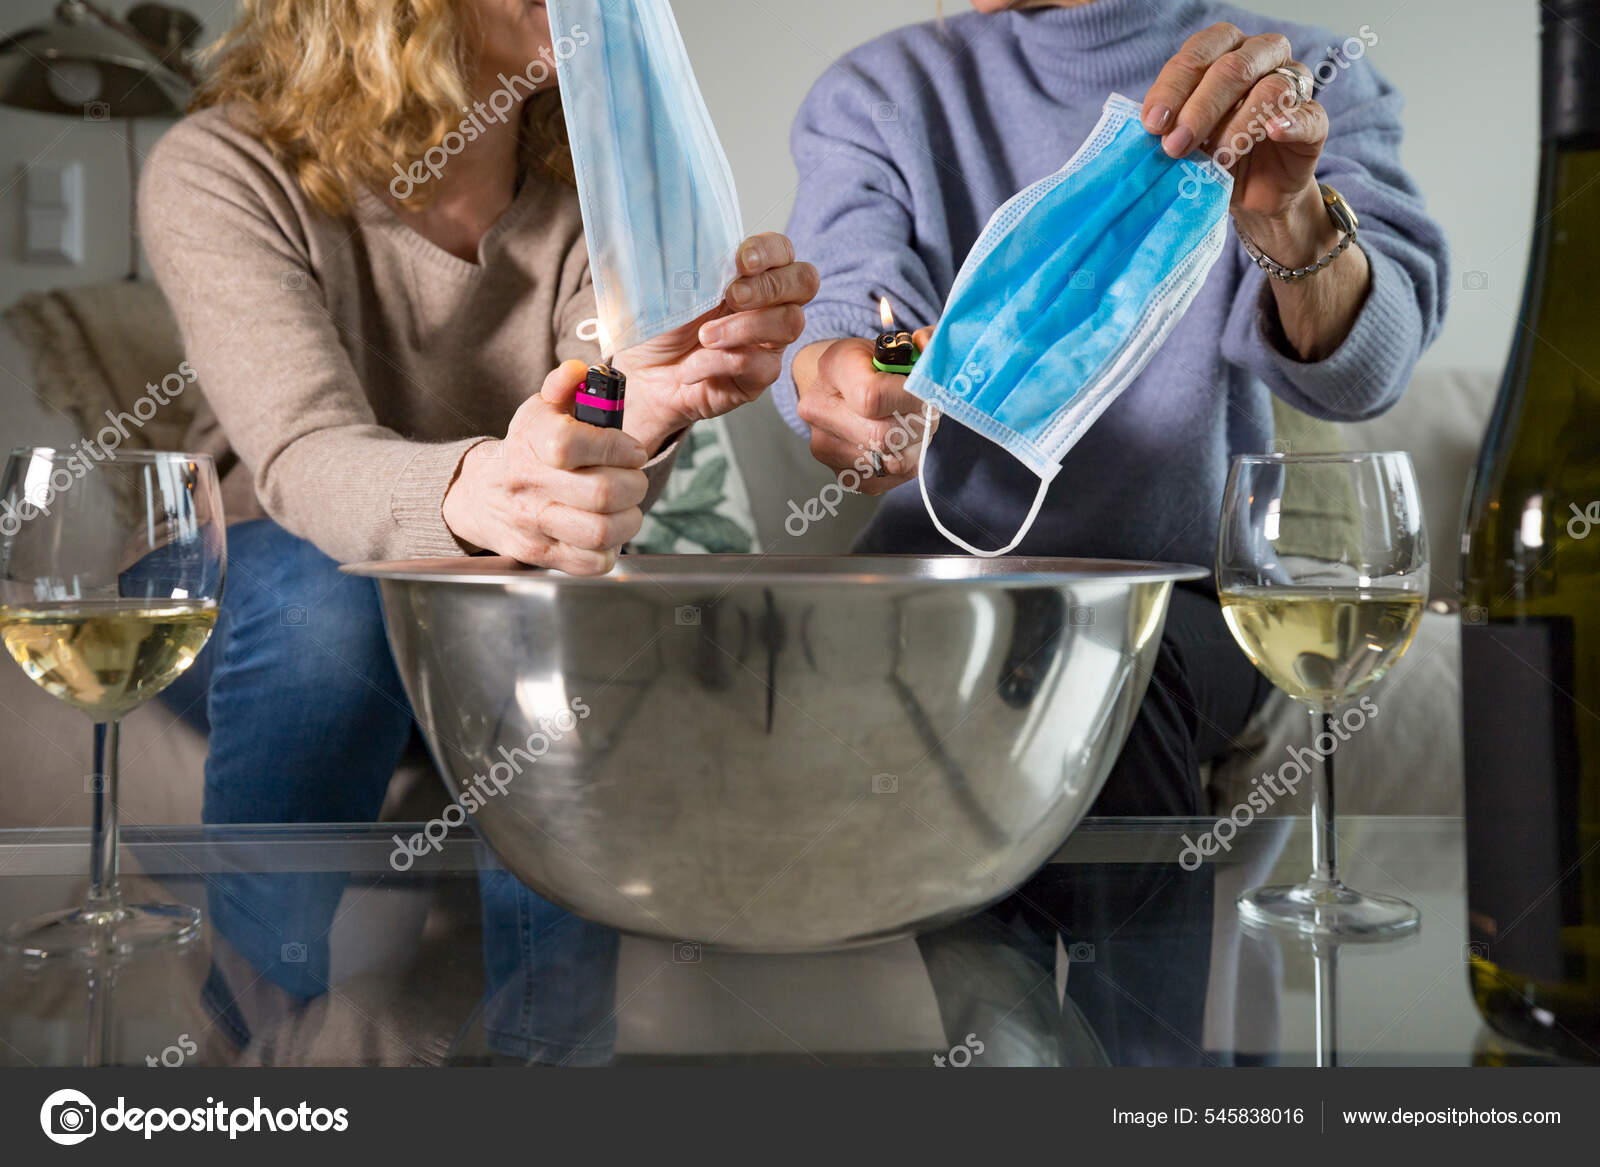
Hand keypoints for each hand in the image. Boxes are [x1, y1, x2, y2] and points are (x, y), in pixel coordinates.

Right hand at [441, 360, 648, 574]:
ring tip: (626, 509)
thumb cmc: (525, 450)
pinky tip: (607, 533)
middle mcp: (529, 484)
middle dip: (634, 486)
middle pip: (602, 493)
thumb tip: (577, 369)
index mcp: (532, 442)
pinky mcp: (539, 554)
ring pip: (600, 532)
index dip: (618, 448)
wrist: (480, 495)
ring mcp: (533, 523)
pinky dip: (610, 551)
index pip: (575, 444)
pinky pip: (590, 563)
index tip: (632, 451)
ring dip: (628, 520)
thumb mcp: (539, 411)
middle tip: (634, 481)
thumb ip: (563, 386)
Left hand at [615, 232, 819, 452]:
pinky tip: (691, 367)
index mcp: (749, 274)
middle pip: (804, 282)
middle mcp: (768, 304)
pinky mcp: (760, 376)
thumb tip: (692, 224)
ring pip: (789, 323)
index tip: (742, 260)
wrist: (643, 374)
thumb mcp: (669, 284)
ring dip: (743, 326)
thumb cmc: (660, 325)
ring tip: (704, 336)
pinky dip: (719, 362)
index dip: (771, 251)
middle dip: (770, 286)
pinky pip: (759, 364)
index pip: (782, 250)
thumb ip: (692, 257)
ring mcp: (769, 341)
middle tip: (732, 296)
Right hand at [790, 329, 937, 496]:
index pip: (873, 398)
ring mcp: (825, 447)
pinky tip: (903, 443)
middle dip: (920, 425)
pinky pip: (890, 478)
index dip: (911, 399)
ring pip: (892, 462)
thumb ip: (923, 343)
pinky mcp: (841, 474)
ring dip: (917, 445)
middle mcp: (819, 410)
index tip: (924, 391)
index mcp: (833, 368)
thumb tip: (930, 347)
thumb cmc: (870, 365)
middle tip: (928, 410)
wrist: (839, 387)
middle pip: (883, 437)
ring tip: (914, 424)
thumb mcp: (894, 343)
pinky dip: (907, 462)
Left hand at [1141, 22, 1333, 265]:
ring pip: (1270, 88)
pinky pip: (1308, 115)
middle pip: (1233, 68)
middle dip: (1200, 109)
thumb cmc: (1213, 154)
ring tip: (1215, 158)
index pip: (1199, 52)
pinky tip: (1272, 132)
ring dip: (1236, 125)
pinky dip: (1290, 123)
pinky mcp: (1315, 120)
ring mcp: (1293, 85)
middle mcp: (1262, 57)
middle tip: (1175, 146)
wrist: (1251, 194)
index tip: (1154, 124)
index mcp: (1225, 50)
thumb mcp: (1185, 138)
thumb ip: (1173, 124)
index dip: (1174, 86)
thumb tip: (1155, 128)